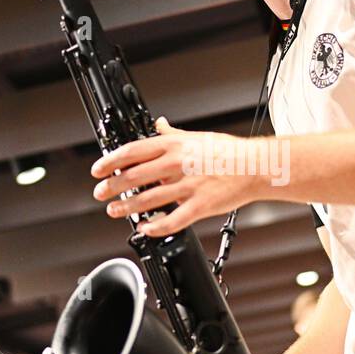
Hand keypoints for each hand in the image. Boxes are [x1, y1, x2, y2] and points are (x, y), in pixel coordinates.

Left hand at [91, 117, 264, 237]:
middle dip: (113, 187)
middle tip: (101, 193)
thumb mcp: (195, 136)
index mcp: (174, 145)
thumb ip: (172, 133)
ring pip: (149, 199)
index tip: (98, 169)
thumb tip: (158, 124)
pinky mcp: (201, 205)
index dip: (110, 161)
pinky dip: (156, 226)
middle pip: (134, 176)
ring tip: (115, 211)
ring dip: (128, 208)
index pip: (133, 151)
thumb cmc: (228, 152)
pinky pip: (174, 219)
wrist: (256, 166)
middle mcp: (177, 164)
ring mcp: (188, 185)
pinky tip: (145, 229)